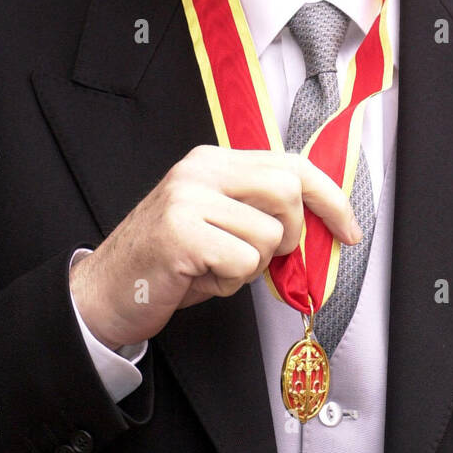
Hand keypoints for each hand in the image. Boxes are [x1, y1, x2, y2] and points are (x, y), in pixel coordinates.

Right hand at [69, 145, 360, 348]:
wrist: (102, 292)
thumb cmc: (166, 262)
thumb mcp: (214, 220)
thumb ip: (258, 209)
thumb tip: (319, 220)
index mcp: (213, 160)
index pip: (291, 164)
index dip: (330, 198)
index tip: (350, 230)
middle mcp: (200, 169)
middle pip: (288, 191)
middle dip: (288, 235)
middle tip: (259, 256)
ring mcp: (188, 197)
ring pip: (268, 234)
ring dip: (251, 267)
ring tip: (215, 268)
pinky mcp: (181, 232)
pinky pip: (242, 263)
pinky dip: (229, 284)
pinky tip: (199, 279)